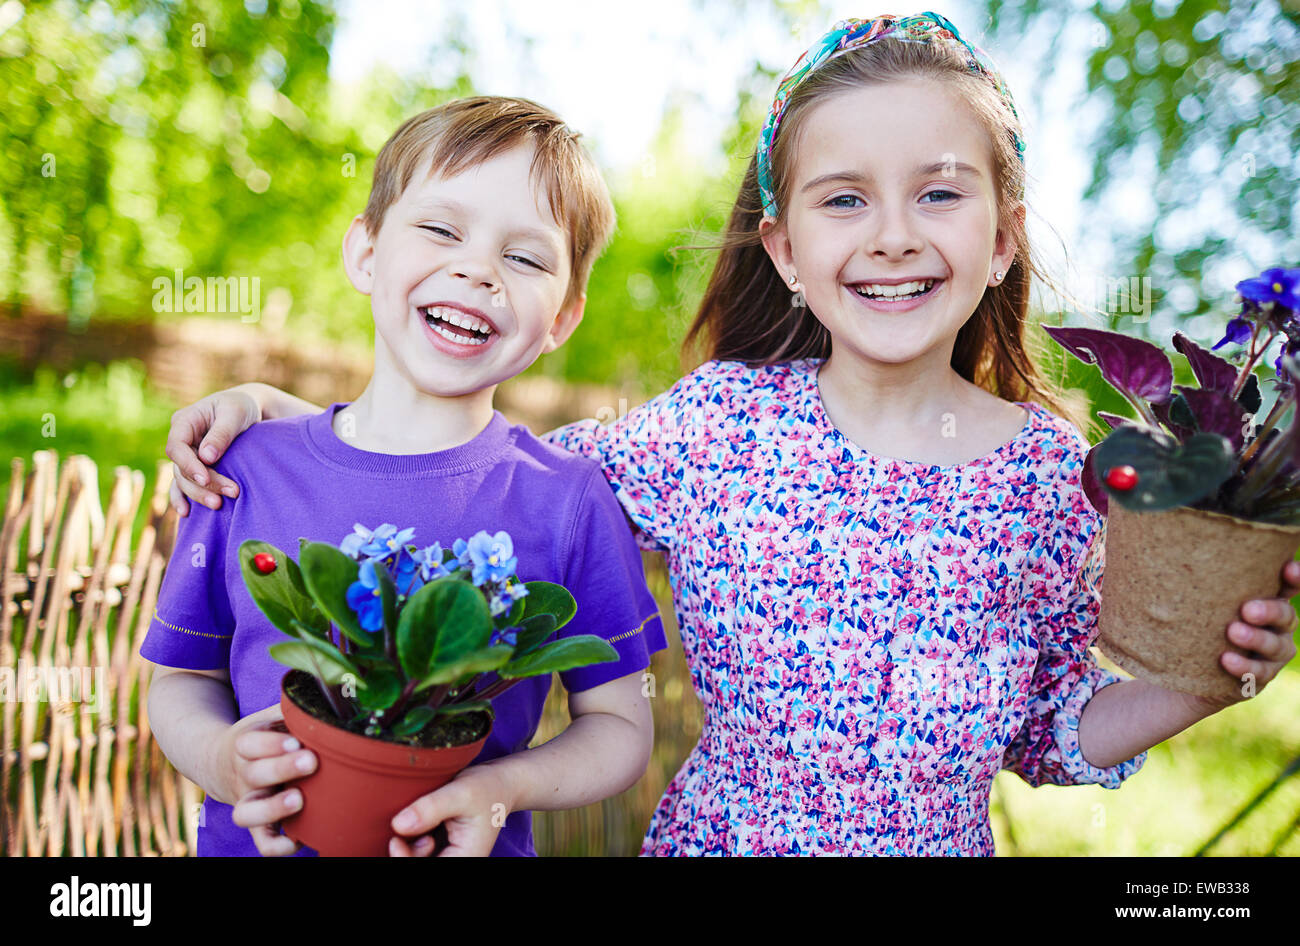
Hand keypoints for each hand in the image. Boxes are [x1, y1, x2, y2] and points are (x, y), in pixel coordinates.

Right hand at [166, 388, 261, 516]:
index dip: (188, 465)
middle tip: (231, 492)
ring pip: (183, 479)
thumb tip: (206, 457)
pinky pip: (183, 485)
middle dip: (203, 483)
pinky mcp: (195, 466)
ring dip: (199, 494)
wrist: (249, 409)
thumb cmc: (241, 407)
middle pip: (181, 467)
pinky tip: (186, 513)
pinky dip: (184, 498)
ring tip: (219, 505)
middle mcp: (181, 439)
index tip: (205, 479)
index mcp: (184, 421)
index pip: (177, 446)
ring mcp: (186, 454)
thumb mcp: (235, 413)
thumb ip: (221, 433)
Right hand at [217, 704, 317, 856]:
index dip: (271, 743)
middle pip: (255, 774)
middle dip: (282, 768)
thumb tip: (329, 689)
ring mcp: (248, 801)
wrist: (220, 762)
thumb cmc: (262, 736)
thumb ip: (293, 708)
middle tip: (310, 761)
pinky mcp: (257, 825)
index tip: (296, 739)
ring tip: (299, 800)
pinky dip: (276, 846)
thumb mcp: (269, 717)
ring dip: (273, 809)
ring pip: (248, 812)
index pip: (250, 743)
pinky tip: (299, 842)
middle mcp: (243, 774)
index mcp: (245, 744)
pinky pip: (261, 842)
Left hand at [388, 762, 514, 856]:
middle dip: (405, 853)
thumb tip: (398, 825)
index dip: (405, 859)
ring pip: (415, 858)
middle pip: (418, 864)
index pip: (428, 869)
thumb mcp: (462, 792)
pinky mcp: (439, 847)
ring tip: (419, 822)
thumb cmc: (486, 787)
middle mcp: (456, 859)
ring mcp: (447, 854)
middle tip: (399, 836)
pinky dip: (410, 838)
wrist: (499, 782)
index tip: (396, 839)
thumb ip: (432, 808)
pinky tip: (417, 822)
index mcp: (466, 857)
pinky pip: (416, 850)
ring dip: (407, 845)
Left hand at [1196, 559, 1299, 711]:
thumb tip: (1155, 539)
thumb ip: (1193, 576)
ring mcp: (1270, 654)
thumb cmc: (1192, 619)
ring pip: (1276, 646)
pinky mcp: (1258, 677)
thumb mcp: (1196, 597)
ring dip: (1256, 639)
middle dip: (1270, 610)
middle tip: (1246, 609)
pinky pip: (1258, 674)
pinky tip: (1226, 660)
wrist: (1184, 666)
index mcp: (1265, 599)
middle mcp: (1275, 626)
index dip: (1295, 577)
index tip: (1287, 567)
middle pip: (1285, 615)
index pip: (1289, 586)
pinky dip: (1244, 667)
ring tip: (1233, 632)